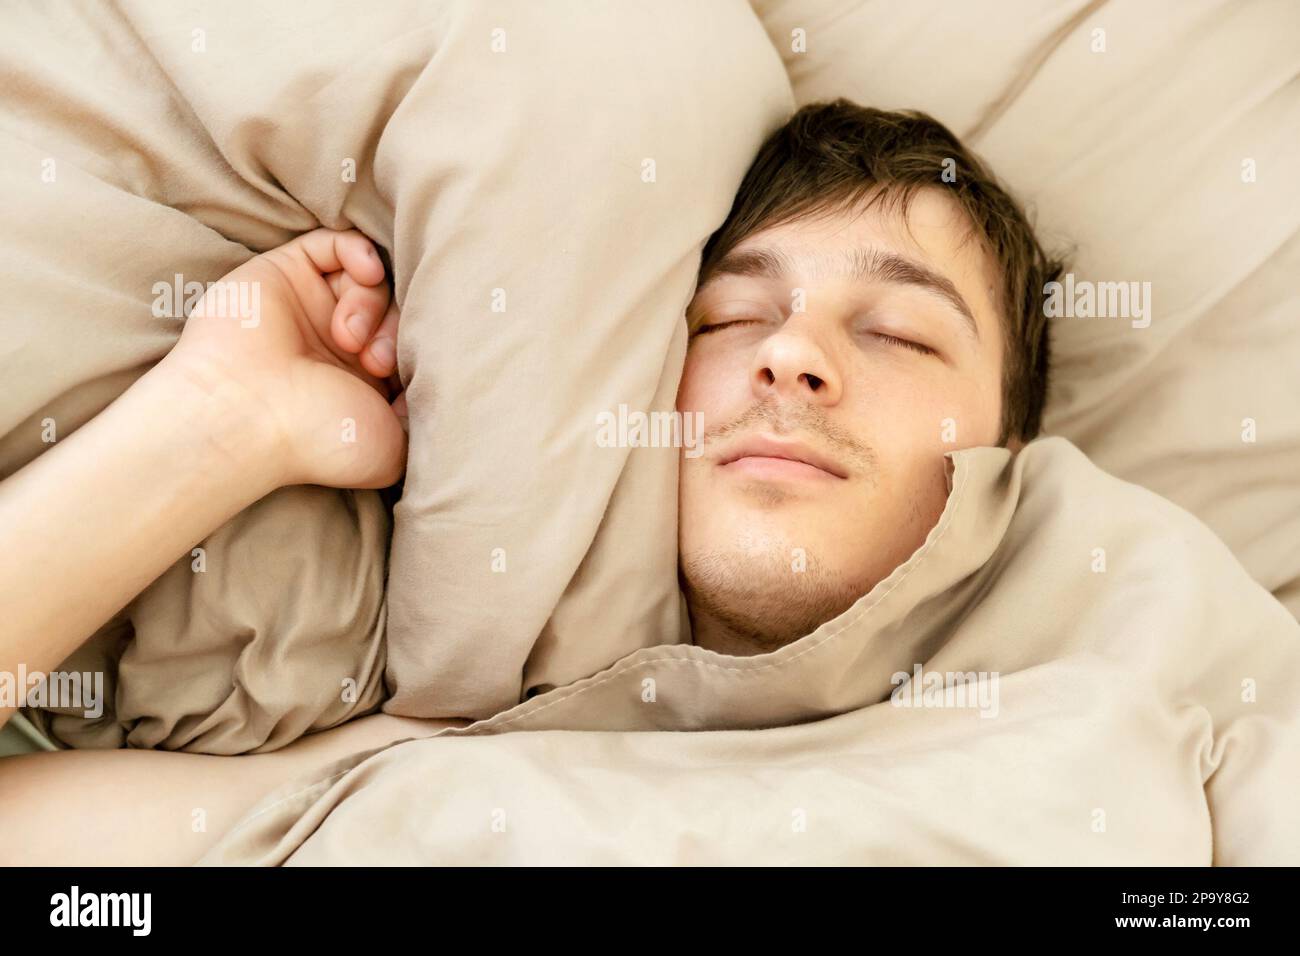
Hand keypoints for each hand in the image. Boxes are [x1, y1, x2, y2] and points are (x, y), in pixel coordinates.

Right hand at [162, 228, 406, 489]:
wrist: (250, 415)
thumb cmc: (320, 439)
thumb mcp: (394, 448)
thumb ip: (424, 419)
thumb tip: (436, 388)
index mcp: (363, 384)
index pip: (411, 347)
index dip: (420, 355)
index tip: (403, 383)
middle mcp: (337, 345)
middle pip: (396, 310)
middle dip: (396, 331)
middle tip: (376, 362)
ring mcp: (312, 308)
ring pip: (370, 279)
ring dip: (373, 303)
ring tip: (351, 338)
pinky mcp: (286, 273)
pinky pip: (335, 244)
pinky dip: (360, 253)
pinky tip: (367, 273)